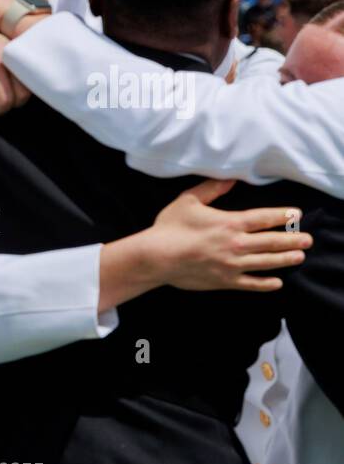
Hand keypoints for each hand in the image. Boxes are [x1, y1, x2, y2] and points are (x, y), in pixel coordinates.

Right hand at [145, 179, 310, 291]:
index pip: (265, 218)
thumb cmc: (169, 228)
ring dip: (285, 259)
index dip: (283, 216)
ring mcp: (232, 265)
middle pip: (272, 241)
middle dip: (293, 240)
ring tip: (299, 257)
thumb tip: (230, 180)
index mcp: (230, 223)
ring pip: (266, 262)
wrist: (156, 257)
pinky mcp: (224, 281)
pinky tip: (277, 282)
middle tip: (308, 240)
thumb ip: (211, 189)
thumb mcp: (188, 201)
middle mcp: (236, 244)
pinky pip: (251, 284)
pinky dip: (266, 284)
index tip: (296, 215)